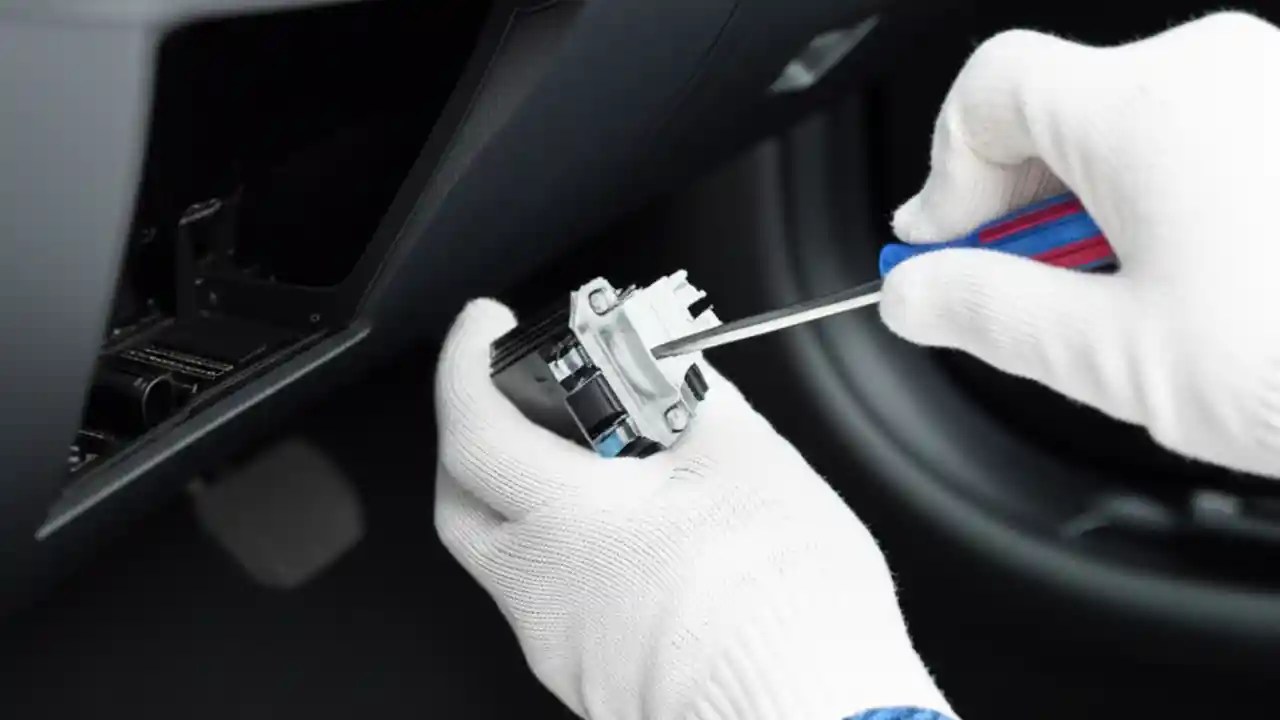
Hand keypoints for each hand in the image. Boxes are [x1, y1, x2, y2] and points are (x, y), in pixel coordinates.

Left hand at [434, 300, 951, 719]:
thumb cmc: (781, 604)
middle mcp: (543, 589)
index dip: (467, 362)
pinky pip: (560, 607)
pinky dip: (576, 562)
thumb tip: (681, 373)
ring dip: (531, 509)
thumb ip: (698, 401)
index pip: (471, 425)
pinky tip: (635, 550)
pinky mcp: (596, 682)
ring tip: (598, 475)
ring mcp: (564, 645)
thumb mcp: (748, 459)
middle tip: (514, 403)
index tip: (483, 330)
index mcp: (563, 520)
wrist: (815, 713)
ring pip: (509, 563)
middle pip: (461, 504)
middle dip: (475, 442)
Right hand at [881, 12, 1279, 477]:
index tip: (942, 245)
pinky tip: (1187, 281)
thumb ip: (987, 313)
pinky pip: (1203, 138)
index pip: (990, 89)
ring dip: (1091, 208)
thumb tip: (917, 294)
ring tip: (1116, 301)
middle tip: (1012, 287)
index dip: (944, 172)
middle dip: (1014, 202)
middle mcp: (1216, 70)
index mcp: (1145, 110)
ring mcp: (1275, 88)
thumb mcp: (1113, 356)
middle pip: (1058, 110)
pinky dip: (1163, 201)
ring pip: (1131, 129)